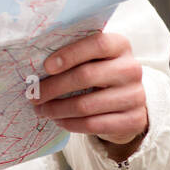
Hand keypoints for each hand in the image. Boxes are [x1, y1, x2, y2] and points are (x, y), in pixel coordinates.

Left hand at [32, 31, 148, 158]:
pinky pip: (93, 124)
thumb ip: (70, 55)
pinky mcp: (133, 120)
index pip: (97, 44)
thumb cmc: (97, 72)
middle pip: (86, 76)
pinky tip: (58, 120)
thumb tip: (33, 66)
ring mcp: (136, 95)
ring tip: (41, 110)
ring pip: (85, 105)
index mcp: (120, 46)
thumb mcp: (89, 58)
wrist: (125, 101)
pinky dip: (70, 123)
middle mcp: (131, 69)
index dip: (69, 55)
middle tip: (33, 96)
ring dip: (56, 109)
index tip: (45, 67)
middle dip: (53, 87)